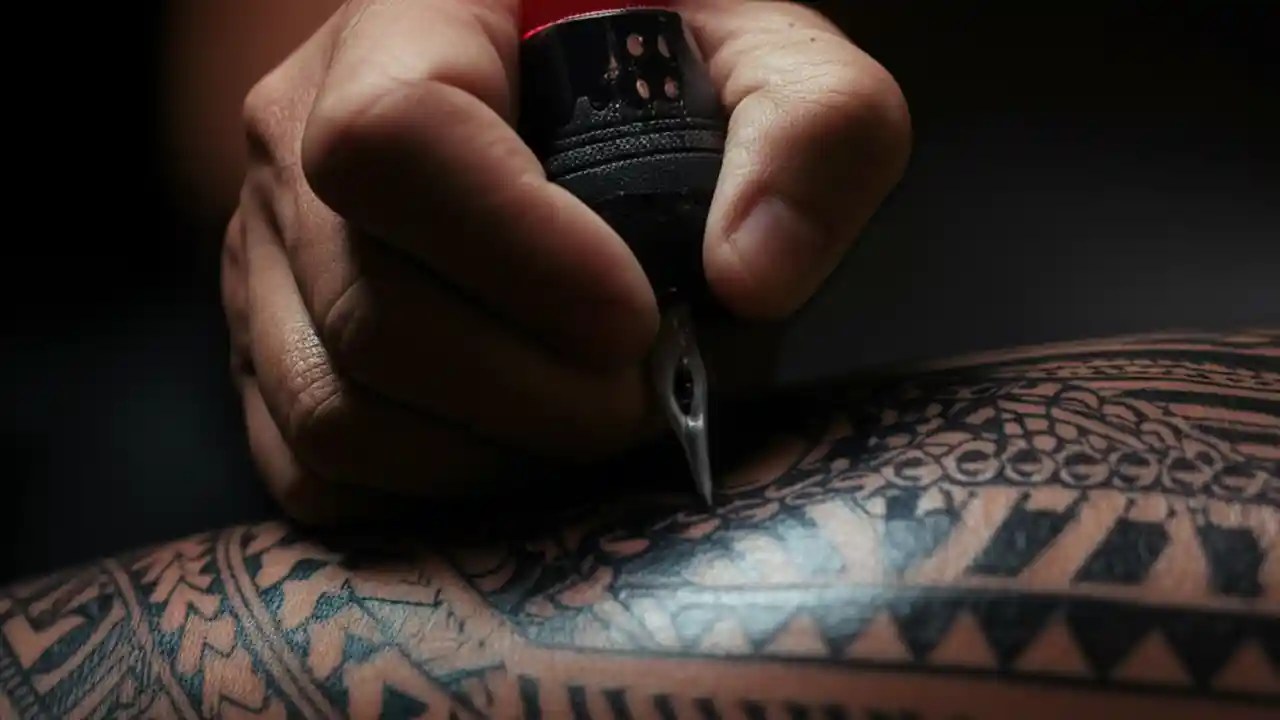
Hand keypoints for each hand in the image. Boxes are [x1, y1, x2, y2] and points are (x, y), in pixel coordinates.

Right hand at [222, 0, 909, 522]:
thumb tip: (750, 278)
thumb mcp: (776, 68)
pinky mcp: (269, 353)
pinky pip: (314, 473)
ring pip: (338, 411)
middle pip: (372, 311)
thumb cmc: (669, 88)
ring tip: (585, 413)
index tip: (636, 314)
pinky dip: (428, 491)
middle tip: (642, 386)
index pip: (394, 140)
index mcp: (406, 27)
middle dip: (538, 392)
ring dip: (493, 452)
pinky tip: (512, 443)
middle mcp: (296, 141)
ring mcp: (268, 257)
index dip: (519, 254)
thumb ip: (816, 133)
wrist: (582, 122)